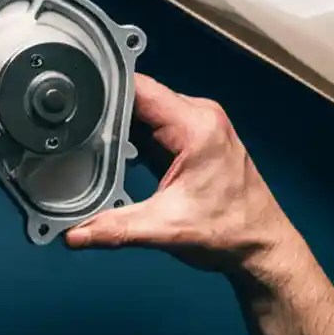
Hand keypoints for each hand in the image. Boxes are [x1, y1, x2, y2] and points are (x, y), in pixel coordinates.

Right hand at [66, 74, 301, 273]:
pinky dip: (131, 134)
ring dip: (117, 122)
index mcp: (196, 126)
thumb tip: (74, 234)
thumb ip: (115, 229)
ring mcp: (197, 124)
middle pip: (138, 95)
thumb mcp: (166, 230)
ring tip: (87, 140)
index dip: (103, 90)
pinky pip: (152, 122)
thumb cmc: (232, 232)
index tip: (73, 100)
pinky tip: (113, 150)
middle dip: (104, 109)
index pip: (140, 88)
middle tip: (71, 129)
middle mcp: (199, 115)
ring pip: (143, 108)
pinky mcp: (192, 137)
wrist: (262, 246)